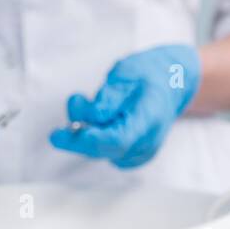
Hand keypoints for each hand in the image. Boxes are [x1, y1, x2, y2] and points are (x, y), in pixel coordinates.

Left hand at [49, 44, 199, 166]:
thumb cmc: (148, 74)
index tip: (57, 134)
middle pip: (102, 149)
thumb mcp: (126, 72)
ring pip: (98, 150)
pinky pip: (102, 150)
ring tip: (84, 99)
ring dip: (83, 128)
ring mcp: (140, 153)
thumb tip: (89, 116)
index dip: (85, 140)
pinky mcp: (130, 156)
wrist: (172, 83)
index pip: (116, 140)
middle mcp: (146, 142)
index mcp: (149, 119)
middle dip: (75, 132)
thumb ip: (107, 98)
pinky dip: (91, 134)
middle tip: (73, 101)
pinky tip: (96, 116)